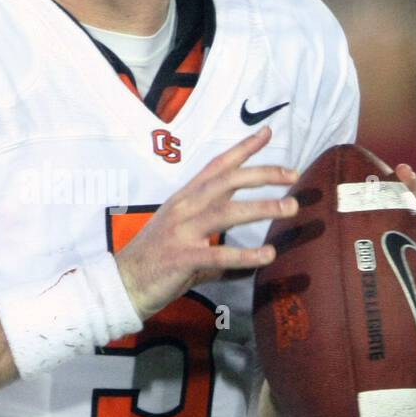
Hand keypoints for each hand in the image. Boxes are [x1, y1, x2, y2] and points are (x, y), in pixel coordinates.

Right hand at [115, 126, 298, 321]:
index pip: (217, 166)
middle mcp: (184, 208)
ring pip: (226, 211)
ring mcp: (181, 232)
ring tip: (291, 206)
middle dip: (262, 173)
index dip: (243, 148)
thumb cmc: (156, 261)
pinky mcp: (182, 258)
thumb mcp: (185, 239)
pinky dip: (245, 254)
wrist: (122, 283)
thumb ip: (218, 243)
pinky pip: (218, 255)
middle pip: (227, 181)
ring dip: (262, 207)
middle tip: (292, 173)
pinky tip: (268, 255)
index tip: (267, 132)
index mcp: (184, 198)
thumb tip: (253, 259)